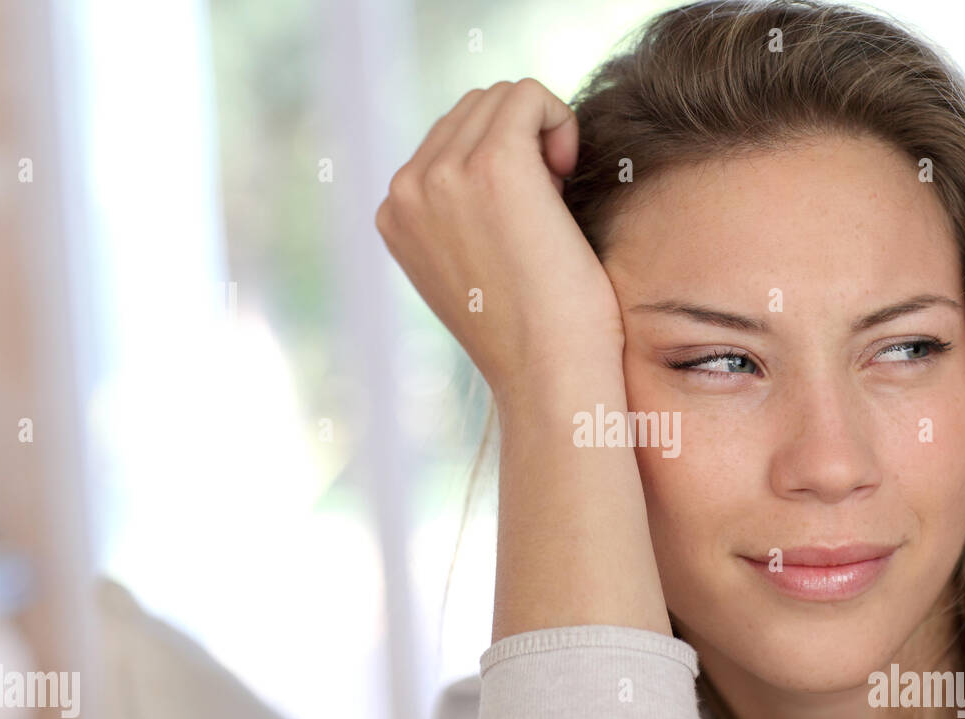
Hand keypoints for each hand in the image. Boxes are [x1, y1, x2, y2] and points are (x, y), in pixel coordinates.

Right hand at [375, 78, 625, 407]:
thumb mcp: (476, 267)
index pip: (449, 137)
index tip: (526, 222)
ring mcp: (443, 174)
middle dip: (521, 146)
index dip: (503, 164)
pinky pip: (530, 95)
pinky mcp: (493, 163)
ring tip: (556, 202)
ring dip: (541, 136)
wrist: (549, 377)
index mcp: (395, 214)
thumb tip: (504, 151)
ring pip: (502, 99)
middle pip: (475, 109)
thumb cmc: (534, 334)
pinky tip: (569, 174)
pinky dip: (560, 123)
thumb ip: (464, 212)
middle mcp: (406, 190)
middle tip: (546, 213)